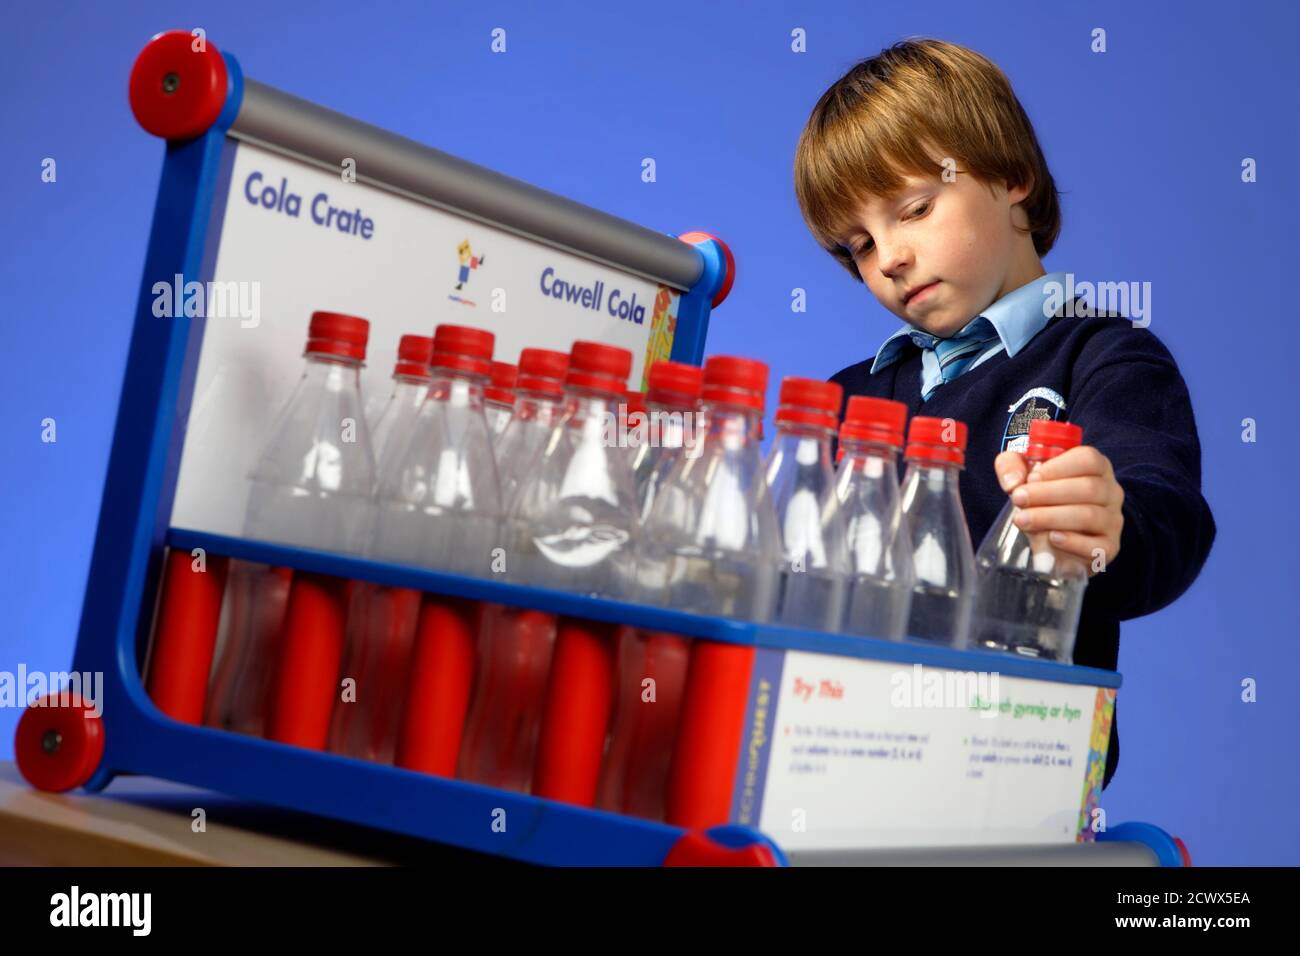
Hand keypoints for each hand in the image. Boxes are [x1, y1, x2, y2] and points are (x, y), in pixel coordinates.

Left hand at [993, 445, 1124, 575]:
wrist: (1053, 541)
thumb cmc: (1041, 499)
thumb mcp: (1022, 475)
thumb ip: (1010, 466)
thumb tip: (1013, 481)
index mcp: (1095, 467)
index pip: (1088, 459)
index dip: (1059, 467)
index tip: (1031, 477)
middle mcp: (1110, 491)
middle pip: (1088, 487)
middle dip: (1047, 493)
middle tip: (1018, 499)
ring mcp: (1113, 520)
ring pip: (1089, 515)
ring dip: (1051, 517)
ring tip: (1023, 519)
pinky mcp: (1109, 547)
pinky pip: (1098, 546)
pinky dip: (1073, 542)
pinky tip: (1052, 538)